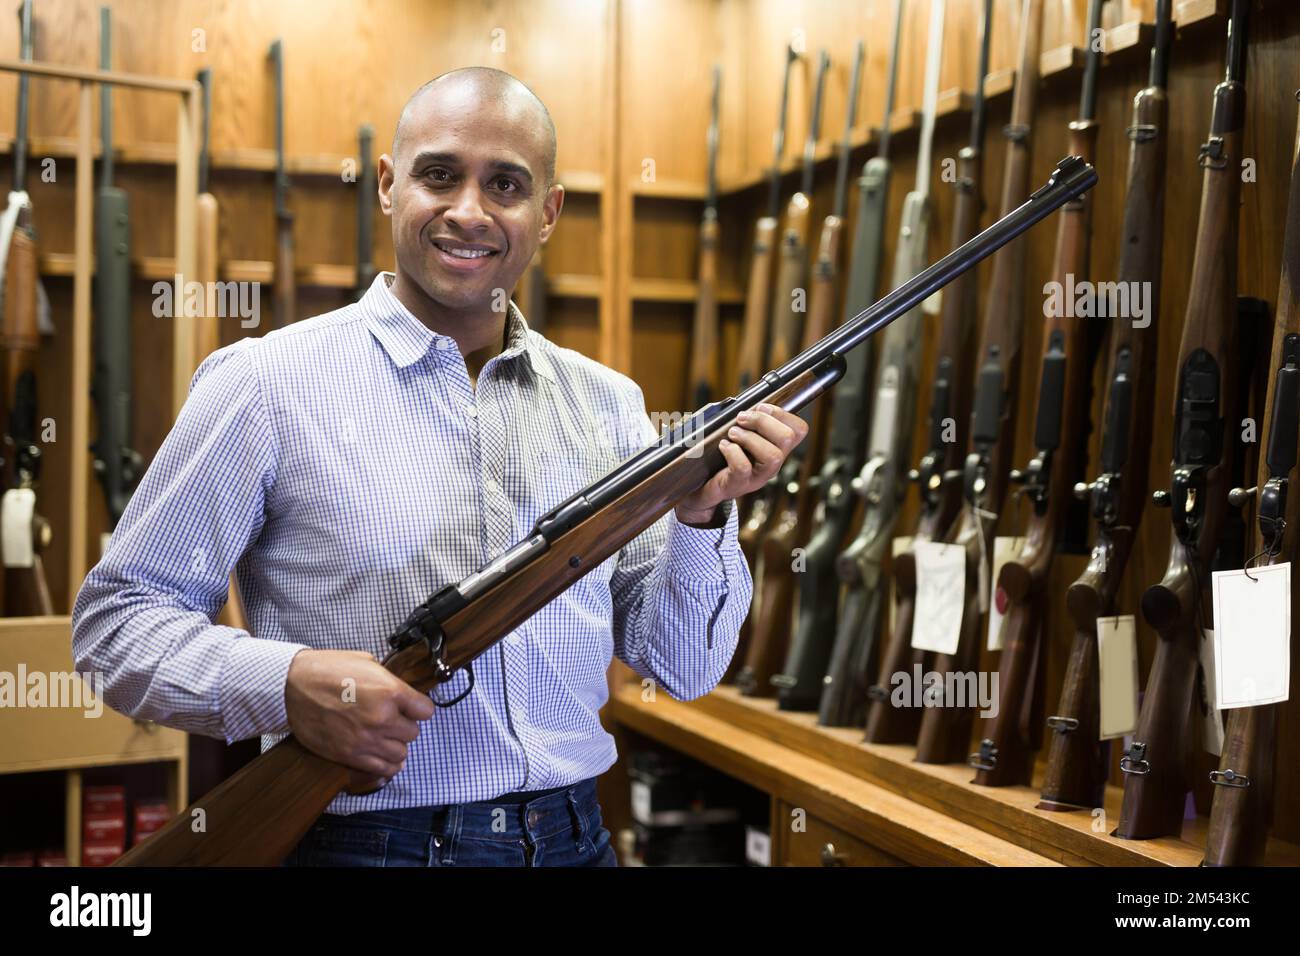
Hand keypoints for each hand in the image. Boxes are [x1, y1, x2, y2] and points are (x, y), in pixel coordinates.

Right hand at [284, 649, 435, 793]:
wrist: (292, 686)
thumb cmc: (328, 670)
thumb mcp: (367, 663)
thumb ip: (390, 682)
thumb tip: (403, 695)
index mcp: (390, 692)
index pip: (426, 711)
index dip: (419, 708)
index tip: (413, 707)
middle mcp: (382, 719)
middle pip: (413, 733)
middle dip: (404, 725)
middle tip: (392, 719)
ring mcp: (366, 740)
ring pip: (400, 754)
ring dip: (394, 745)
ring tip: (383, 736)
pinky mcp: (350, 755)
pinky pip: (383, 769)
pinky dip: (386, 764)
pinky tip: (380, 753)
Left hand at [675, 403, 809, 525]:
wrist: (701, 487)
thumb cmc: (721, 457)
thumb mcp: (739, 436)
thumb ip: (747, 420)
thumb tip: (749, 403)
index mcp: (776, 448)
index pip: (799, 430)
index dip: (783, 413)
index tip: (760, 407)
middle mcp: (772, 464)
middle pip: (787, 438)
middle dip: (763, 421)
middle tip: (742, 419)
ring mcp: (757, 477)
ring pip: (772, 455)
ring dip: (749, 437)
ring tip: (732, 433)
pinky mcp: (737, 485)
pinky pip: (743, 467)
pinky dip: (732, 451)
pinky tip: (723, 446)